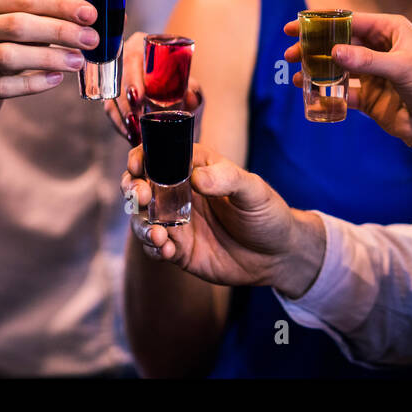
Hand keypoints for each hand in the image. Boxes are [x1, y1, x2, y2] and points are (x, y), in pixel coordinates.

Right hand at [0, 0, 99, 120]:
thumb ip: (57, 18)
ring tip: (78, 61)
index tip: (91, 14)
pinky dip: (34, 83)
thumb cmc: (4, 45)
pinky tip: (56, 79)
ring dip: (50, 58)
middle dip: (60, 31)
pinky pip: (4, 86)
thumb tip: (113, 17)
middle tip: (91, 40)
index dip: (61, 5)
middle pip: (17, 25)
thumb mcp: (23, 26)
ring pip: (9, 55)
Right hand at [105, 32, 203, 144]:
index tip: (138, 98)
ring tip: (135, 132)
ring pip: (112, 97)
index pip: (132, 58)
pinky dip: (120, 124)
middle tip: (135, 119)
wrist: (183, 103)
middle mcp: (125, 59)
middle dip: (125, 102)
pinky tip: (131, 135)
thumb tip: (189, 97)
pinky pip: (112, 110)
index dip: (132, 78)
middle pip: (118, 79)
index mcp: (143, 46)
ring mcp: (116, 79)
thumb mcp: (192, 88)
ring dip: (122, 116)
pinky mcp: (112, 97)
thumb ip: (194, 92)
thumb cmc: (185, 89)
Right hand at [121, 143, 304, 291]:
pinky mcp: (179, 250)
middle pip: (142, 186)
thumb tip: (196, 178)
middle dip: (133, 190)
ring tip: (157, 234)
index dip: (142, 157)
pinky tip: (166, 250)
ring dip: (142, 224)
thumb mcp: (254, 190)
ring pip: (143, 219)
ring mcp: (178, 222)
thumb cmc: (267, 213)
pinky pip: (156, 247)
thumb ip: (227, 179)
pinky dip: (154, 248)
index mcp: (196, 169)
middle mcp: (181, 193)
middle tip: (141, 197)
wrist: (277, 255)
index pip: (160, 155)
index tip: (137, 166)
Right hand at [283, 12, 411, 157]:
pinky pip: (342, 91)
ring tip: (297, 73)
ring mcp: (373, 73)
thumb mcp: (403, 69)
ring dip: (317, 68)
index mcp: (392, 30)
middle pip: (340, 42)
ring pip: (338, 66)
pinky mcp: (369, 97)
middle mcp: (380, 48)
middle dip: (314, 46)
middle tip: (289, 51)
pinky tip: (310, 92)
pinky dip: (326, 92)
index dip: (322, 21)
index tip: (296, 26)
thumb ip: (368, 61)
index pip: (351, 20)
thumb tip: (334, 52)